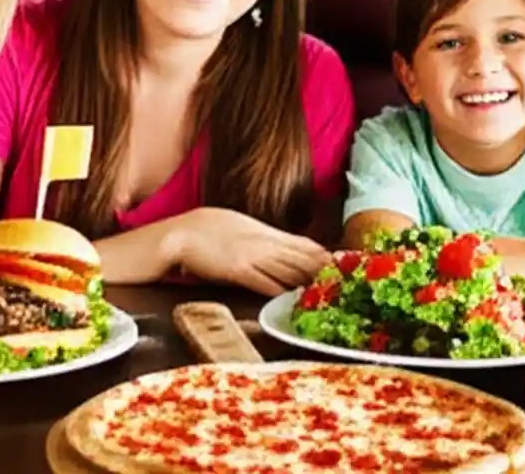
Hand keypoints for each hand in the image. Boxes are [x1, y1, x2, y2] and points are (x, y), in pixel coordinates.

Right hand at [174, 209, 333, 296]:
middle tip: (345, 281)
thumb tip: (278, 248)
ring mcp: (252, 257)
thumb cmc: (205, 228)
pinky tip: (294, 299)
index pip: (302, 243)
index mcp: (264, 231)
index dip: (323, 254)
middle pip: (301, 258)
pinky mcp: (238, 271)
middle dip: (324, 270)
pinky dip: (282, 292)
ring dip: (308, 282)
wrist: (179, 234)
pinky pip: (265, 284)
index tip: (340, 263)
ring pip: (288, 271)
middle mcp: (262, 243)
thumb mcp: (239, 225)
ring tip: (328, 292)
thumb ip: (261, 237)